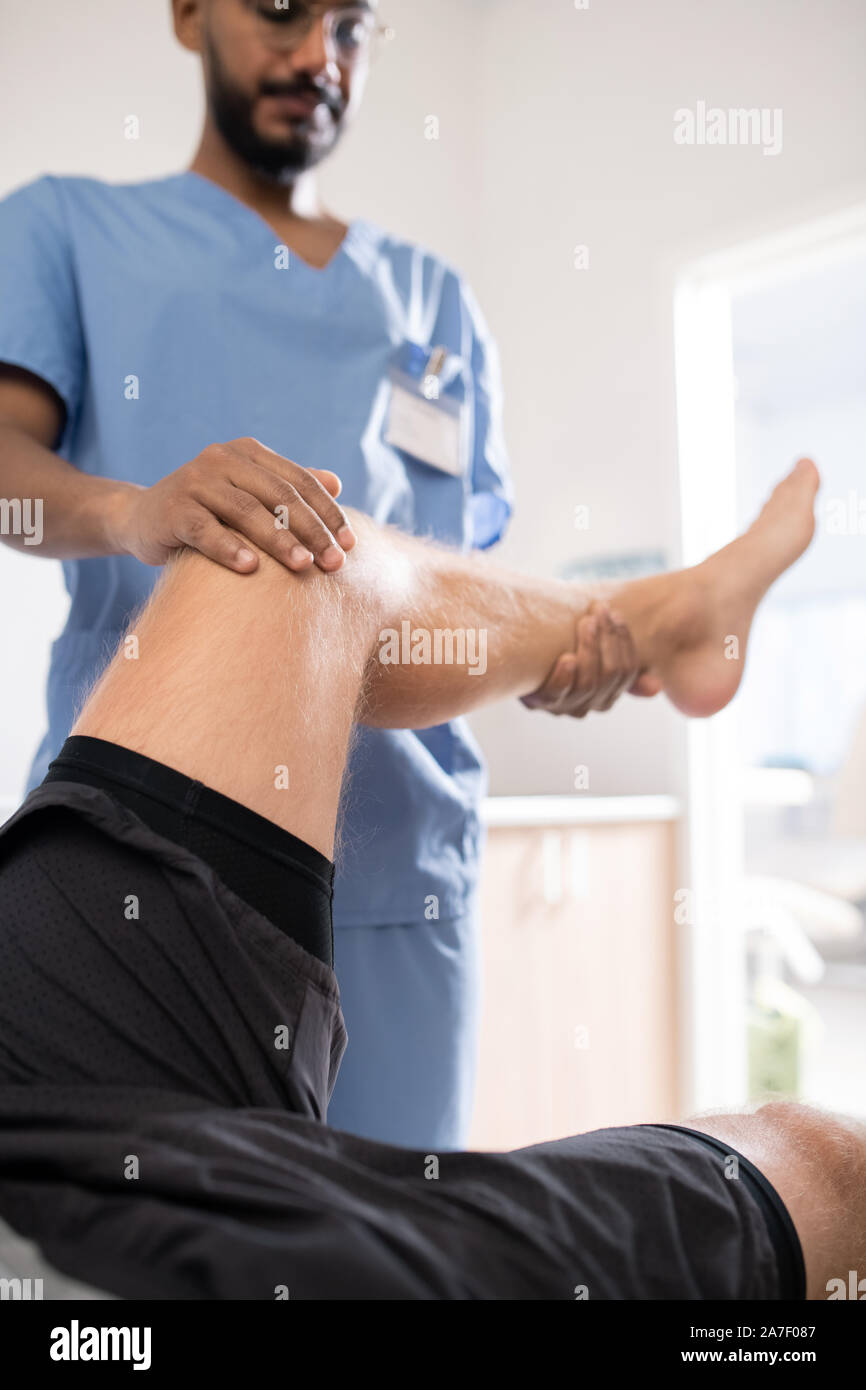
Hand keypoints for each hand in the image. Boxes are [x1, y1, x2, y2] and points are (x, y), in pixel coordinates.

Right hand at [111, 436, 355, 572]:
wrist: (142, 519)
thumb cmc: (207, 512)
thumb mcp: (248, 496)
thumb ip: (288, 487)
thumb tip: (337, 482)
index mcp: (248, 453)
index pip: (300, 482)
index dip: (328, 513)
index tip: (351, 546)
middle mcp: (222, 459)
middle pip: (279, 495)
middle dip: (312, 531)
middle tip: (335, 564)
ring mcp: (195, 481)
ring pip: (247, 512)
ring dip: (278, 541)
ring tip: (304, 566)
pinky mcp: (173, 508)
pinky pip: (206, 530)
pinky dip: (228, 548)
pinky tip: (251, 569)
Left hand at [520, 601, 661, 716]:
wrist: (517, 657)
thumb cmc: (559, 651)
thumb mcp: (593, 655)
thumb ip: (620, 665)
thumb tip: (656, 687)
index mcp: (606, 695)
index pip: (627, 671)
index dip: (624, 642)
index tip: (615, 614)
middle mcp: (588, 705)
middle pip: (610, 675)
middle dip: (607, 639)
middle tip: (599, 610)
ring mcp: (564, 706)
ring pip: (588, 684)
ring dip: (589, 649)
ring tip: (585, 622)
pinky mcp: (540, 703)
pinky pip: (557, 694)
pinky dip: (564, 676)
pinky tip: (566, 657)